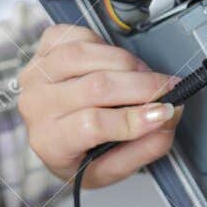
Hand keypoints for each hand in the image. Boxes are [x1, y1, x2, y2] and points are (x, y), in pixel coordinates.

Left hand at [18, 23, 182, 187]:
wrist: (50, 137)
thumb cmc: (77, 154)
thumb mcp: (111, 170)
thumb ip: (145, 149)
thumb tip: (170, 118)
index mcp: (50, 142)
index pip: (93, 124)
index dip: (133, 117)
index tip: (165, 112)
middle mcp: (38, 106)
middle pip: (95, 86)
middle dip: (142, 85)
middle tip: (168, 88)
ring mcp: (37, 75)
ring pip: (84, 55)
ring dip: (126, 61)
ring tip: (143, 75)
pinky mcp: (42, 51)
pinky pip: (75, 36)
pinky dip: (103, 44)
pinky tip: (112, 61)